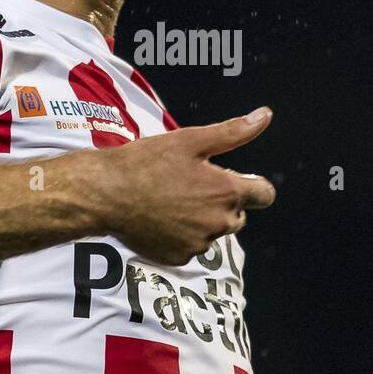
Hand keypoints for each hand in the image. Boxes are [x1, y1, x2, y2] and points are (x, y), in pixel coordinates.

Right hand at [92, 107, 276, 264]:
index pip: (264, 194)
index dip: (254, 185)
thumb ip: (232, 132)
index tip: (236, 181)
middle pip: (238, 215)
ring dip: (203, 221)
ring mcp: (199, 243)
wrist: (106, 194)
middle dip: (224, 203)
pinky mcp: (179, 258)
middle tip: (192, 187)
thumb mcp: (190, 140)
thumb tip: (265, 116)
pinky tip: (162, 220)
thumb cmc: (147, 162)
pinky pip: (192, 247)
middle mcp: (219, 222)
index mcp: (226, 191)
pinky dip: (183, 236)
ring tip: (173, 202)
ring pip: (214, 232)